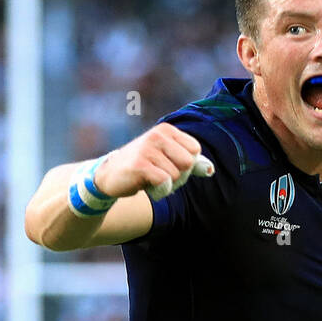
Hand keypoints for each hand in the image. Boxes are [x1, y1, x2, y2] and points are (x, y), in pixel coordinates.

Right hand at [93, 124, 214, 202]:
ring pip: (176, 176)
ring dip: (166, 185)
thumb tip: (211, 170)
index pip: (195, 150)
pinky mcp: (140, 165)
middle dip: (179, 177)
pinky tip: (146, 185)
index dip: (187, 165)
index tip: (170, 165)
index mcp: (167, 130)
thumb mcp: (168, 160)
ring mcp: (148, 148)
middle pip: (188, 164)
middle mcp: (157, 135)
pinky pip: (164, 182)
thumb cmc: (143, 167)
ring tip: (150, 179)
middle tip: (160, 175)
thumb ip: (190, 163)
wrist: (110, 175)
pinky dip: (159, 190)